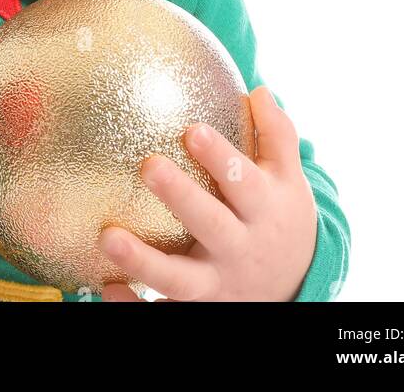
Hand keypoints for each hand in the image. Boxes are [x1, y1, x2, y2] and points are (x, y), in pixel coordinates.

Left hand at [97, 85, 317, 301]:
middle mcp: (240, 249)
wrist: (297, 287)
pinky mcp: (199, 309)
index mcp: (262, 210)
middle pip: (211, 225)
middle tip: (148, 165)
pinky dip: (136, 306)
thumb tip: (260, 89)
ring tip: (107, 236)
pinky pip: (166, 314)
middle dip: (181, 197)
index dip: (219, 157)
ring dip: (143, 261)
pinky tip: (107, 288)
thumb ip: (277, 134)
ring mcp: (218, 285)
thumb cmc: (278, 216)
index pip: (242, 181)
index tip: (192, 130)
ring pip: (180, 279)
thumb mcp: (288, 178)